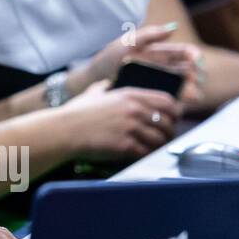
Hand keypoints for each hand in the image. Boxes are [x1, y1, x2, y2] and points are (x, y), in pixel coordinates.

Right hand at [55, 81, 180, 160]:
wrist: (63, 131)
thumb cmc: (75, 113)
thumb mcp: (92, 92)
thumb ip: (105, 86)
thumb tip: (109, 84)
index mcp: (129, 95)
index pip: (167, 101)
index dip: (174, 111)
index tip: (172, 118)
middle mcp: (134, 110)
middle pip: (167, 122)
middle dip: (169, 131)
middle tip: (164, 137)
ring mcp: (131, 128)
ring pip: (159, 139)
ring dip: (159, 145)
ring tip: (154, 147)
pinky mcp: (126, 145)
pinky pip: (147, 152)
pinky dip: (147, 154)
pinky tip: (141, 154)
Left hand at [69, 22, 201, 102]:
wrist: (94, 83)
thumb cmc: (108, 61)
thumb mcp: (124, 45)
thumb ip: (147, 36)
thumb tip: (173, 28)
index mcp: (161, 53)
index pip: (185, 53)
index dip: (193, 56)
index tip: (195, 60)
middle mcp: (165, 69)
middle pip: (189, 71)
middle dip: (194, 75)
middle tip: (194, 80)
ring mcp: (162, 85)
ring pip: (184, 87)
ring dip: (190, 90)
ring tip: (190, 95)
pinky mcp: (155, 99)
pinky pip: (172, 101)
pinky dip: (179, 103)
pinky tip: (179, 105)